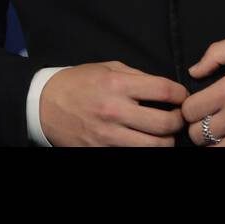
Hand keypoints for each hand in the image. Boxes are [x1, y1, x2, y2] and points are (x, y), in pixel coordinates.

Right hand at [39, 61, 188, 145]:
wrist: (43, 104)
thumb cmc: (78, 82)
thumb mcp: (106, 68)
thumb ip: (136, 76)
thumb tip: (165, 88)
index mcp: (117, 84)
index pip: (165, 91)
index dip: (181, 95)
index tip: (181, 97)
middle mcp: (114, 110)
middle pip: (165, 123)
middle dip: (178, 121)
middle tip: (177, 118)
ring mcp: (107, 135)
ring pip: (154, 147)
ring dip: (165, 141)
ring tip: (163, 134)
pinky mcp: (100, 151)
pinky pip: (133, 155)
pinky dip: (144, 149)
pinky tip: (143, 141)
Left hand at [182, 33, 224, 145]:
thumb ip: (215, 54)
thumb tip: (194, 71)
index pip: (189, 111)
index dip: (191, 107)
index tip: (199, 105)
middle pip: (197, 135)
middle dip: (199, 126)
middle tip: (209, 119)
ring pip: (213, 150)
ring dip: (214, 141)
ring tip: (222, 131)